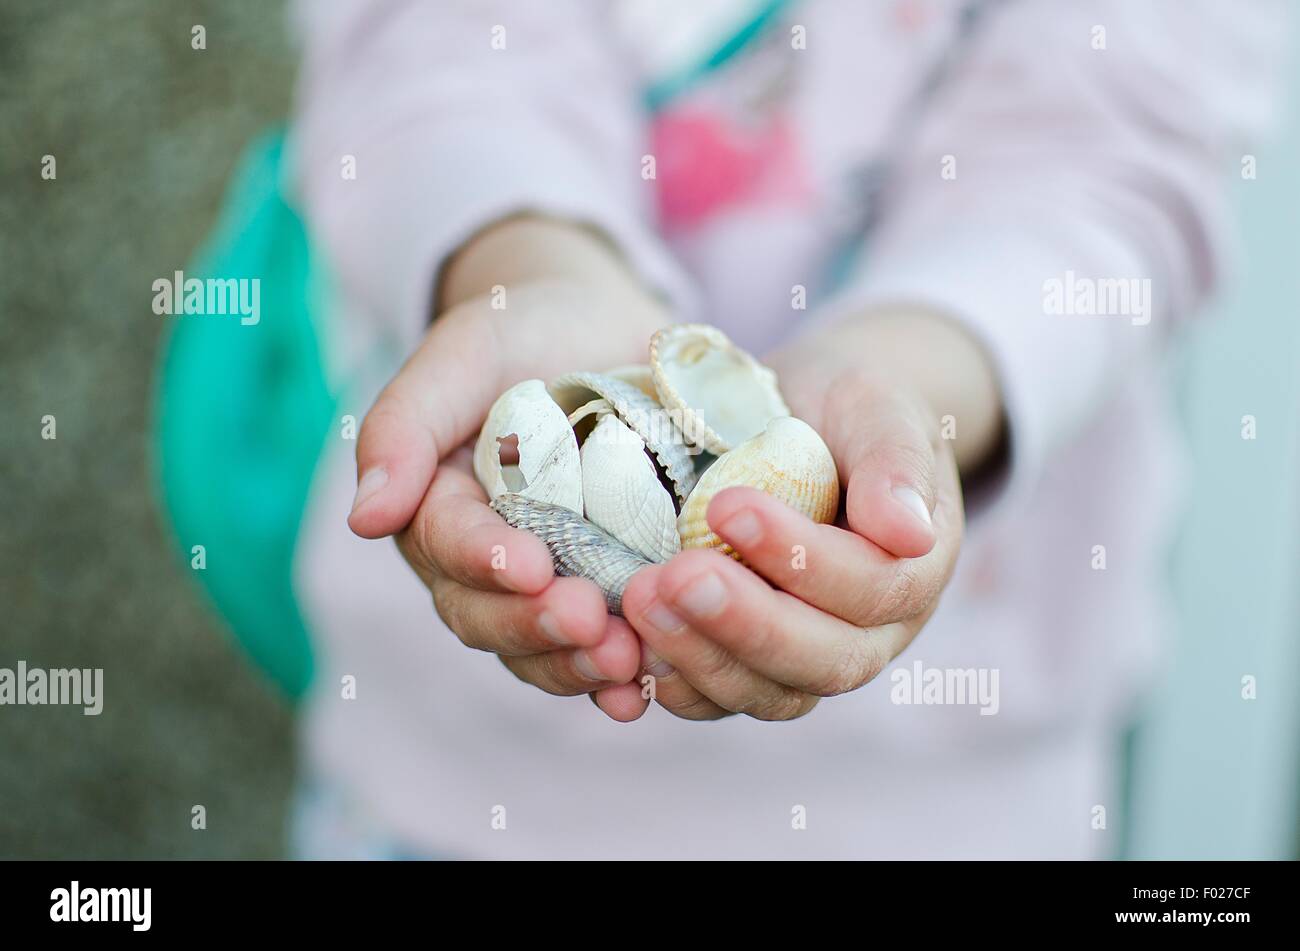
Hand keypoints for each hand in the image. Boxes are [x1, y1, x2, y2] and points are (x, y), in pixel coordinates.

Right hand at [350, 218, 672, 719]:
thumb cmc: (525, 329)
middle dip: (533, 626)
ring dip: (576, 665)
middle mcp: (484, 558)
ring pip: (540, 648)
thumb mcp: (467, 351)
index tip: (531, 566)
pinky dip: (621, 675)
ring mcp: (547, 582)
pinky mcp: (606, 592)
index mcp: (438, 504)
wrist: (605, 331)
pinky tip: (648, 690)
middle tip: (588, 623)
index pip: (449, 546)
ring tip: (625, 662)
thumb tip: (363, 517)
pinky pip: (600, 649)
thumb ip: (408, 421)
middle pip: (487, 615)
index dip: (485, 562)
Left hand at [608, 307, 1002, 721]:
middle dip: (744, 625)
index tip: (728, 506)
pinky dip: (673, 682)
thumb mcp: (880, 408)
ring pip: (766, 692)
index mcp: (914, 572)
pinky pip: (717, 697)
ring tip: (639, 602)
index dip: (799, 557)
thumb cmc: (848, 406)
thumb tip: (910, 534)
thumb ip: (897, 464)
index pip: (869, 588)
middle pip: (820, 660)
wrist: (807, 419)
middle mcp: (870, 633)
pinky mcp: (750, 664)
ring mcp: (808, 657)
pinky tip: (626, 647)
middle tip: (672, 578)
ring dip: (699, 656)